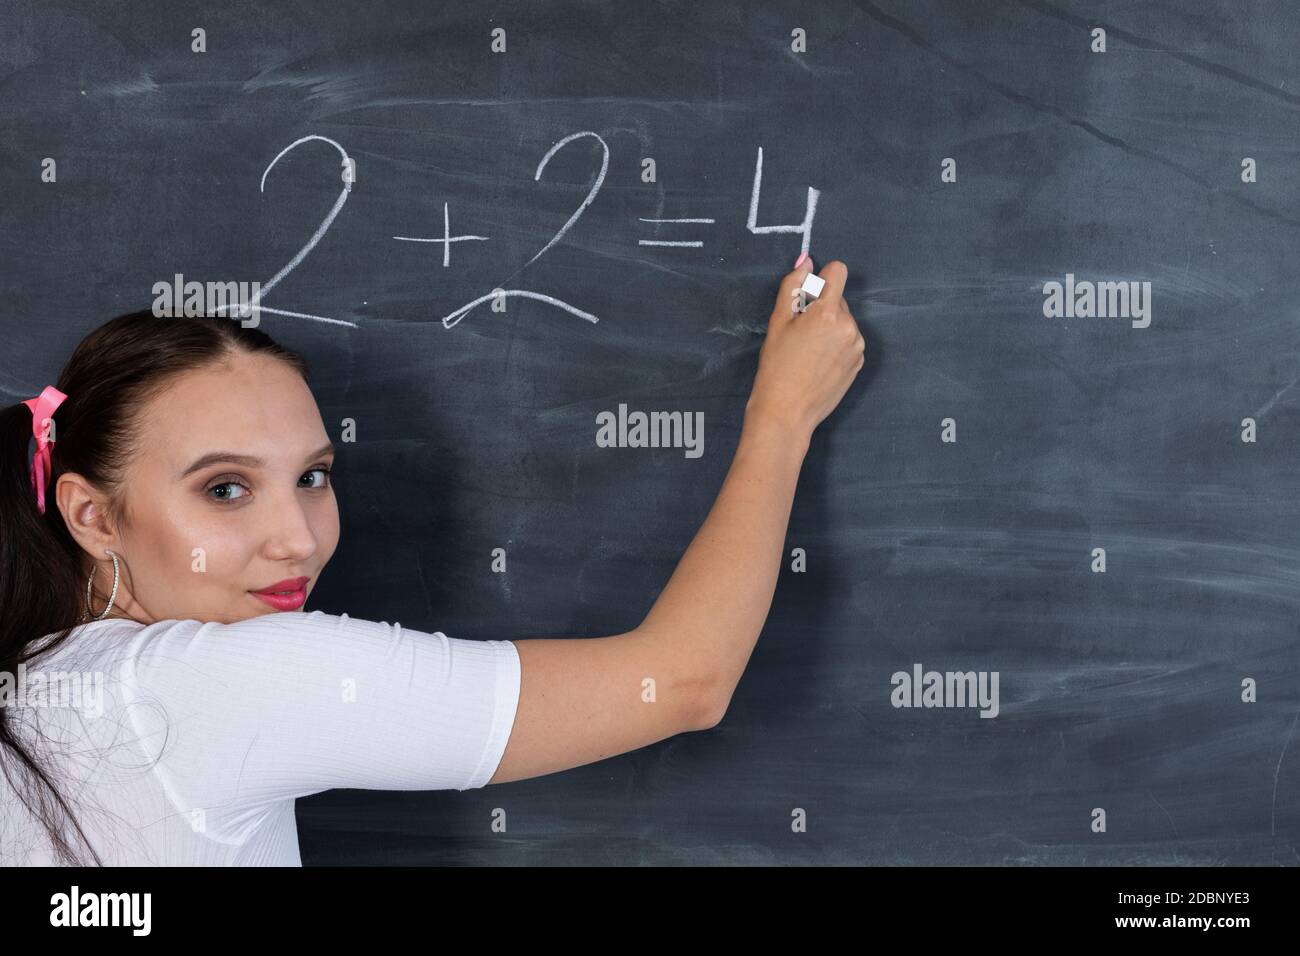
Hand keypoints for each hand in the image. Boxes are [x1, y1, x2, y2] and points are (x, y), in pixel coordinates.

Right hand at [744, 256, 864, 440]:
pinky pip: (849, 340)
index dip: (821, 279)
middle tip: (800, 333)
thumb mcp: (778, 322)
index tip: (807, 296)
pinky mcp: (859, 362)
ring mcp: (857, 346)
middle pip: (838, 298)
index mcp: (828, 313)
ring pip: (844, 320)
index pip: (838, 271)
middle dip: (821, 307)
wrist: (787, 412)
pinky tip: (818, 362)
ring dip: (829, 327)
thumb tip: (806, 260)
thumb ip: (792, 286)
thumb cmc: (777, 368)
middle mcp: (849, 326)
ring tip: (808, 351)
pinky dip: (836, 344)